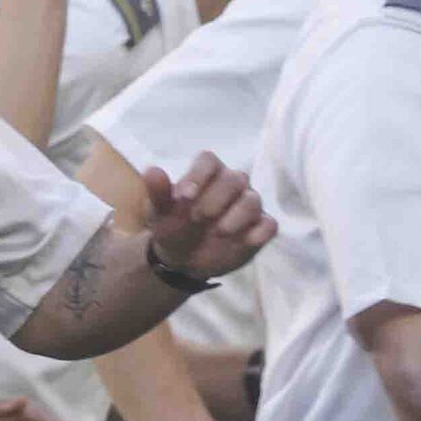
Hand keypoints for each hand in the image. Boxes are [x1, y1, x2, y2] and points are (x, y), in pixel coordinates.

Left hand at [138, 154, 272, 280]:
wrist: (183, 260)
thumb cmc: (173, 226)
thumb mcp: (160, 213)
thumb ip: (158, 192)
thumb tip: (151, 171)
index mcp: (207, 174)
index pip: (209, 161)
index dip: (198, 176)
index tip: (184, 198)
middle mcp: (231, 184)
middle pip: (234, 179)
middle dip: (216, 198)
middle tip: (198, 218)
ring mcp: (247, 205)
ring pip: (253, 200)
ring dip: (237, 215)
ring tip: (219, 232)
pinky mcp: (259, 228)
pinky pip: (268, 225)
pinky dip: (259, 232)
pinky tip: (244, 241)